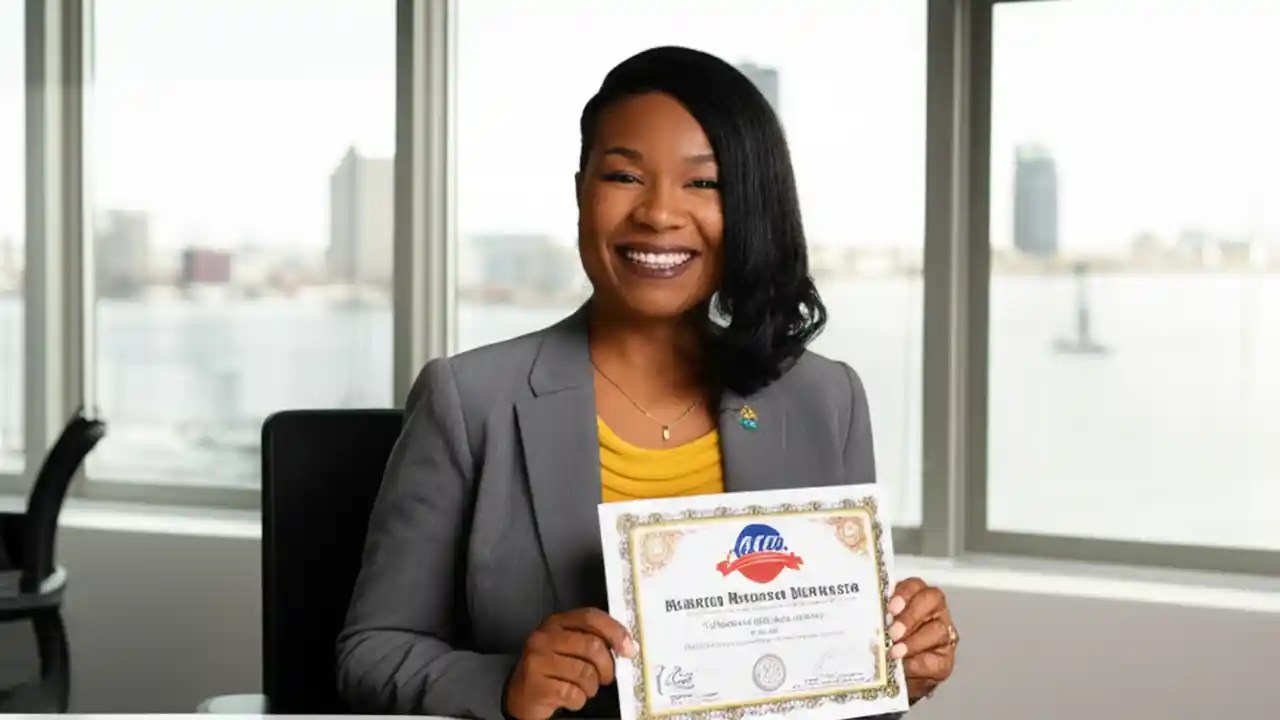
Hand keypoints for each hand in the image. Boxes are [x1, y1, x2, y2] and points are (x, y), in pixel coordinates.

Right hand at [504, 608, 636, 719]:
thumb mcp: (567, 646)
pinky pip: (574, 694)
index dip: (615, 631)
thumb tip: (626, 646)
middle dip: (607, 666)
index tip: (628, 648)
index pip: (591, 617)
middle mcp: (544, 637)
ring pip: (586, 673)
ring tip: (584, 688)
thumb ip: (591, 639)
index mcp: (556, 622)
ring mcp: (538, 661)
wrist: (521, 695)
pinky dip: (579, 700)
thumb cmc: (551, 669)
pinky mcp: (537, 686)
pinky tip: (570, 697)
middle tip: (607, 677)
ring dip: (592, 687)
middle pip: (592, 646)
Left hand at [886, 577, 956, 702]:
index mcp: (914, 598)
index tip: (890, 607)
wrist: (891, 680)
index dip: (904, 593)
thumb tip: (864, 618)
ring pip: (937, 630)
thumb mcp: (878, 628)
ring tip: (895, 652)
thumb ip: (877, 618)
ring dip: (914, 641)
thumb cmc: (884, 646)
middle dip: (911, 615)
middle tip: (893, 632)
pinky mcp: (945, 661)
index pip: (915, 585)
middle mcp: (933, 612)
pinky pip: (937, 660)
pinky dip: (918, 663)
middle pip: (931, 600)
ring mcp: (943, 636)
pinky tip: (904, 666)